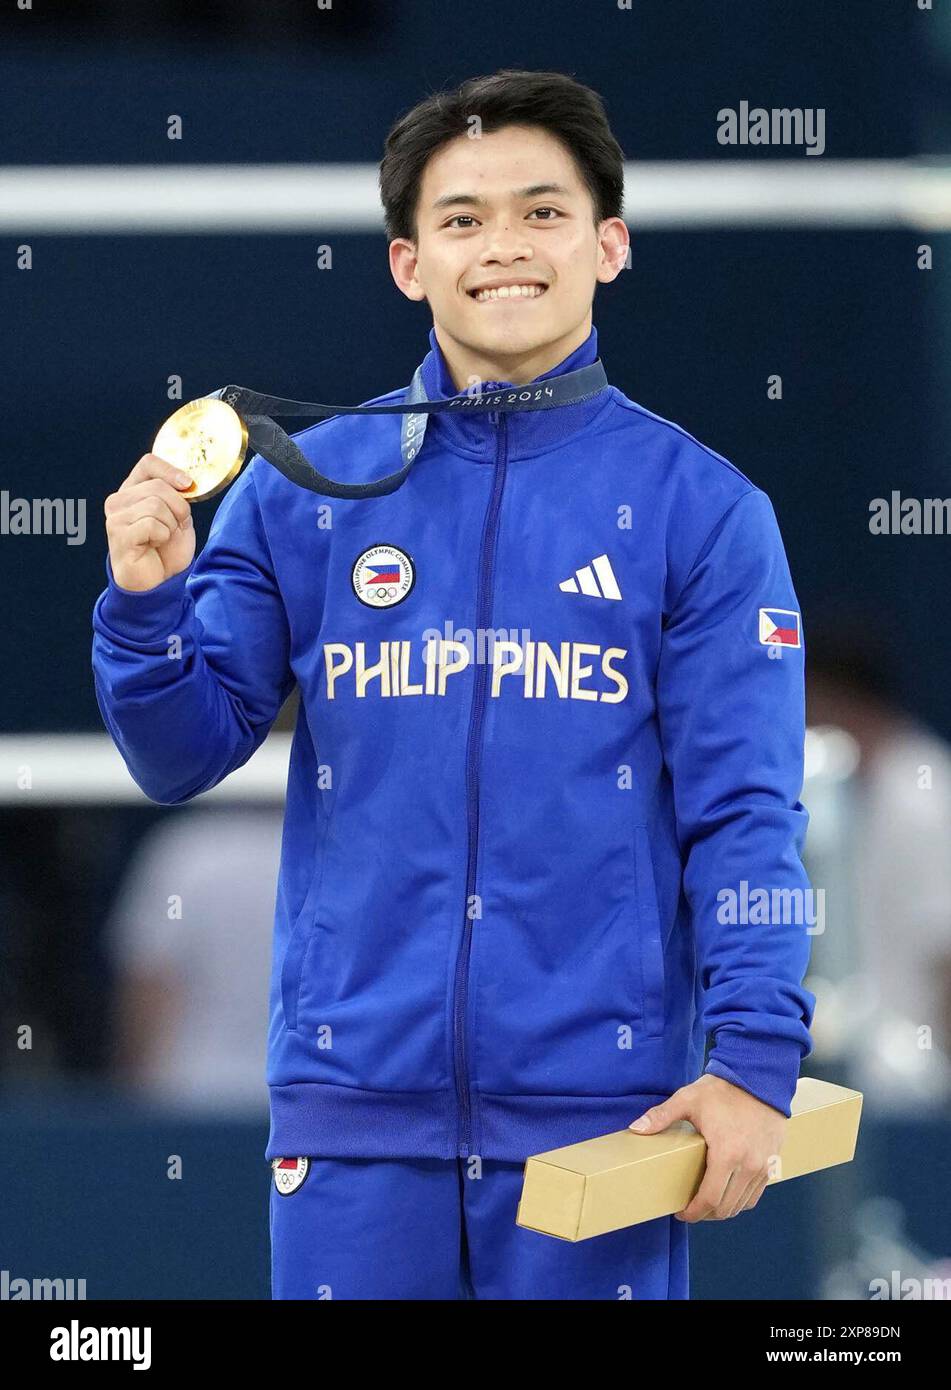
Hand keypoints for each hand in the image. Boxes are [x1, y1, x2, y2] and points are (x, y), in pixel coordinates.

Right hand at [105, 454, 196, 591]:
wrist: (159, 581)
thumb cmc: (166, 549)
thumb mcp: (178, 516)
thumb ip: (178, 496)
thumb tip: (185, 481)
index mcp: (133, 490)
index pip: (148, 463)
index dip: (171, 471)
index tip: (188, 485)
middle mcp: (119, 500)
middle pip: (158, 487)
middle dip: (178, 508)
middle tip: (176, 527)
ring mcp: (115, 517)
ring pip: (156, 505)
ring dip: (170, 526)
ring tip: (162, 538)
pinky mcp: (119, 534)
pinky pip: (152, 524)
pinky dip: (162, 537)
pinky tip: (154, 546)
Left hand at [627, 1073, 785, 1221]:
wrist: (759, 1076)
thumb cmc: (723, 1089)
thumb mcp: (688, 1099)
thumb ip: (661, 1116)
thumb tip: (636, 1128)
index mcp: (727, 1154)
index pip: (710, 1200)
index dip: (694, 1213)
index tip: (681, 1212)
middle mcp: (748, 1165)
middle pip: (726, 1208)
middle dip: (706, 1214)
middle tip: (691, 1209)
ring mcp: (763, 1165)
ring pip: (742, 1204)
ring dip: (724, 1208)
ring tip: (707, 1202)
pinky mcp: (772, 1161)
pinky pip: (757, 1193)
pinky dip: (741, 1198)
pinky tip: (727, 1191)